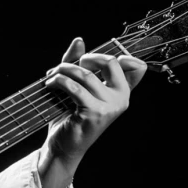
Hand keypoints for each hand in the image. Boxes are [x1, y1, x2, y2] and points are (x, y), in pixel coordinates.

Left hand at [43, 37, 145, 170]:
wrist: (63, 146)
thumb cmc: (71, 117)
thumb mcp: (77, 87)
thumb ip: (79, 63)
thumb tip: (79, 40)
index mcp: (123, 92)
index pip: (137, 67)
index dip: (121, 55)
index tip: (94, 58)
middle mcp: (121, 99)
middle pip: (111, 62)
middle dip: (86, 57)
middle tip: (69, 64)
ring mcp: (110, 106)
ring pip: (86, 74)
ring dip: (64, 70)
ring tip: (51, 75)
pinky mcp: (94, 112)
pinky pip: (74, 87)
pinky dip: (58, 81)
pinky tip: (49, 84)